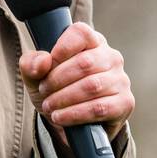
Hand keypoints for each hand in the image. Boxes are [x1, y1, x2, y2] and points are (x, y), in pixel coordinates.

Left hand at [18, 21, 133, 157]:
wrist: (73, 124)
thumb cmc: (57, 90)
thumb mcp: (36, 77)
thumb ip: (31, 64)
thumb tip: (43, 61)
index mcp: (92, 42)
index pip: (81, 33)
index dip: (62, 48)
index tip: (47, 65)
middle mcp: (111, 57)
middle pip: (85, 63)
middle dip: (58, 79)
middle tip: (44, 91)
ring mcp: (121, 79)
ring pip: (91, 86)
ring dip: (64, 98)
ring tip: (49, 106)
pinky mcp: (124, 103)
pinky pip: (99, 107)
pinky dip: (75, 114)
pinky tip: (61, 117)